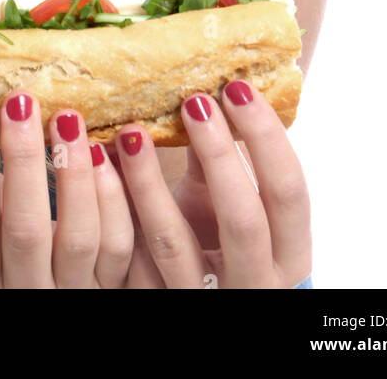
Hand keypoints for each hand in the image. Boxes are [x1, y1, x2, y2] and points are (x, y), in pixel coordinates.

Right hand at [0, 92, 134, 287]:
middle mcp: (17, 293)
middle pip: (26, 228)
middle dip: (24, 156)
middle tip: (23, 99)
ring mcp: (64, 295)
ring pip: (80, 238)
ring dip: (76, 172)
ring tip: (67, 118)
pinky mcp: (104, 289)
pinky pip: (117, 245)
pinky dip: (113, 197)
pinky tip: (102, 151)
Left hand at [109, 82, 311, 288]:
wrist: (201, 296)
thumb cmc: (219, 240)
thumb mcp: (230, 204)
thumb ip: (224, 158)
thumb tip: (209, 85)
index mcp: (289, 254)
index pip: (290, 192)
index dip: (267, 138)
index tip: (237, 87)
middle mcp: (255, 283)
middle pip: (243, 219)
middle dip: (219, 154)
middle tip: (194, 100)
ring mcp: (202, 298)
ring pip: (173, 243)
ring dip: (148, 183)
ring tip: (130, 132)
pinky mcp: (157, 300)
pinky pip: (130, 261)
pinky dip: (113, 213)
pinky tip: (97, 168)